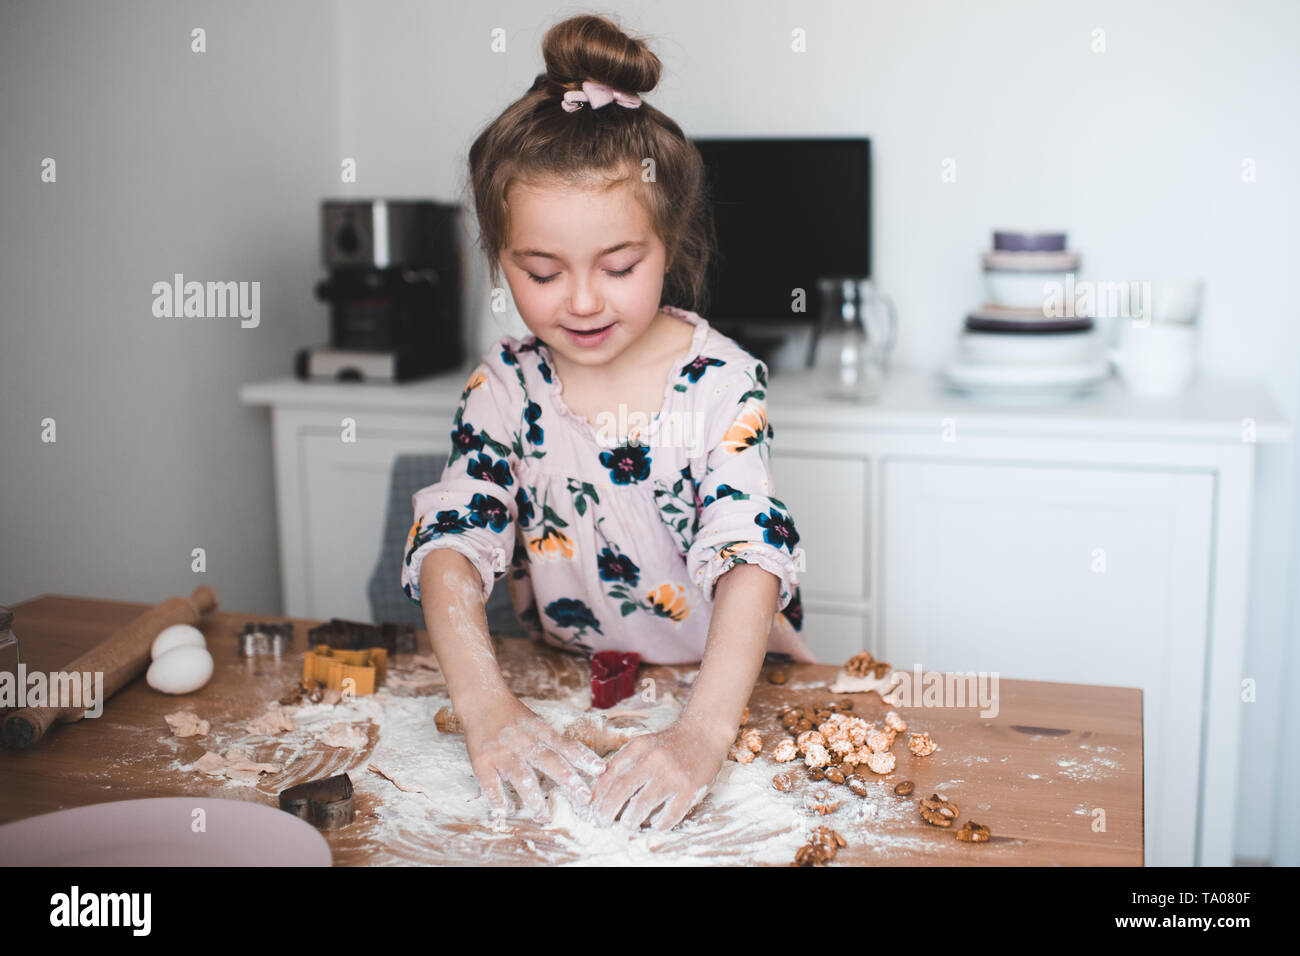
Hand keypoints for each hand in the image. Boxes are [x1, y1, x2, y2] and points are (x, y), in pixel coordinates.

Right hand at [461, 694, 605, 821]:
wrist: (481, 700)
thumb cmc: (512, 715)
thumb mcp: (536, 722)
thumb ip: (553, 741)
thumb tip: (579, 760)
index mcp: (540, 732)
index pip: (565, 745)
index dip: (584, 757)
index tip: (601, 770)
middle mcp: (524, 743)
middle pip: (550, 762)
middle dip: (569, 780)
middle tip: (584, 798)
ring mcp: (503, 753)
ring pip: (522, 777)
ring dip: (533, 799)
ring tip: (543, 816)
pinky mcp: (483, 762)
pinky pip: (491, 784)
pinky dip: (497, 799)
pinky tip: (505, 812)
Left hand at [588, 716, 729, 830]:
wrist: (704, 734)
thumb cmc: (669, 744)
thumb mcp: (643, 745)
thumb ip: (621, 763)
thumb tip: (597, 789)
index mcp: (640, 747)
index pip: (610, 772)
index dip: (597, 793)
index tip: (590, 808)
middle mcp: (655, 760)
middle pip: (622, 789)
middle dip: (607, 810)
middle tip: (601, 822)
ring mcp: (673, 775)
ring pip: (642, 804)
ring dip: (630, 820)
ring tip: (628, 824)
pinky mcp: (691, 789)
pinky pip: (670, 814)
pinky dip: (659, 824)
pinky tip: (654, 824)